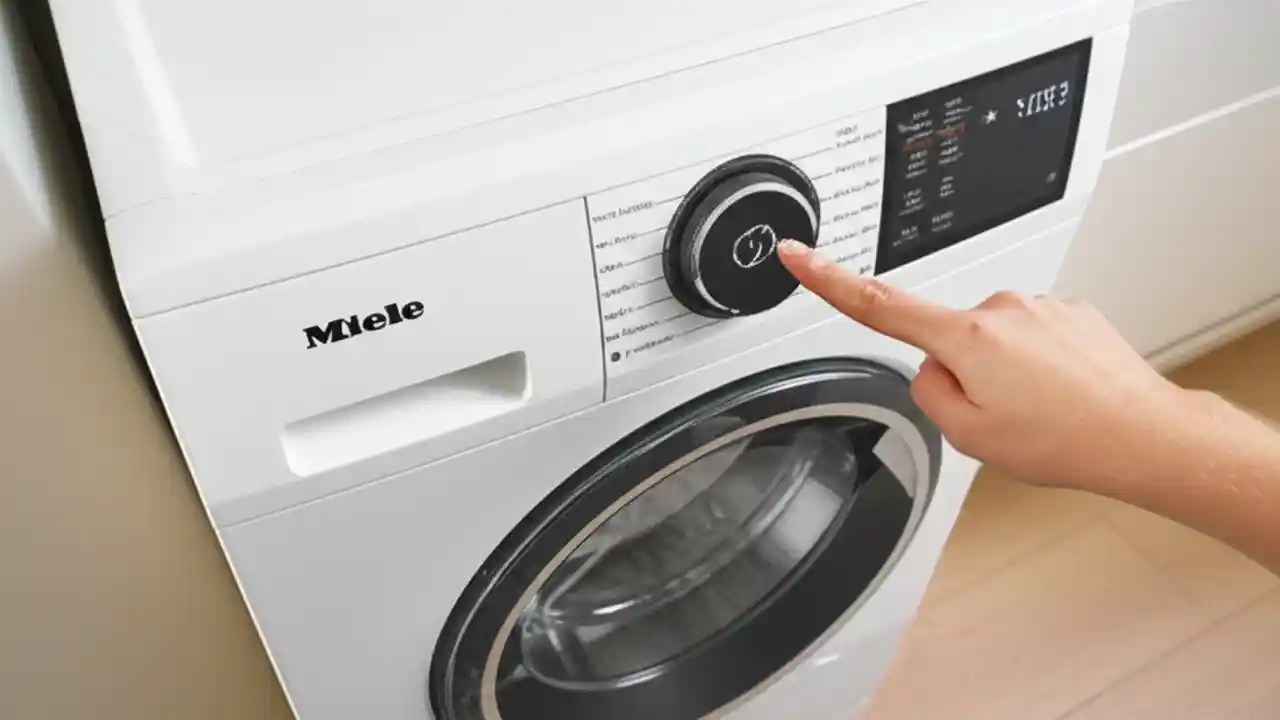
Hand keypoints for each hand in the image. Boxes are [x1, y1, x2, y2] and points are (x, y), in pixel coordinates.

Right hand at [777, 240, 1194, 488]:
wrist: (1141, 434)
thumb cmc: (1064, 439)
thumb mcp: (970, 436)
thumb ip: (929, 395)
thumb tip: (932, 368)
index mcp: (966, 337)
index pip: (877, 305)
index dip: (827, 280)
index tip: (796, 255)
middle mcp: (1000, 307)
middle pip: (947, 341)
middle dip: (964, 375)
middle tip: (1005, 415)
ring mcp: (1039, 305)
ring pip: (991, 341)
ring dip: (1006, 372)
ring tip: (1041, 409)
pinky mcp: (1069, 311)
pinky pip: (1030, 338)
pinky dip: (1038, 366)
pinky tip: (1062, 394)